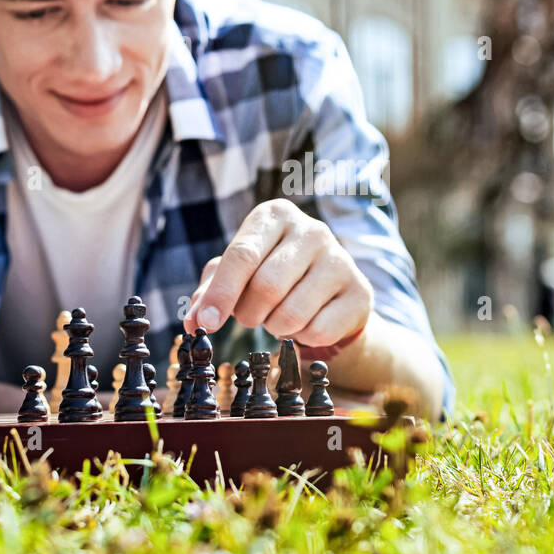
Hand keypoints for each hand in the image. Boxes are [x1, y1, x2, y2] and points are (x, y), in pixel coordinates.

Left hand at [185, 199, 373, 347]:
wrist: (331, 288)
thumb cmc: (274, 273)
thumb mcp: (239, 273)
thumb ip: (211, 292)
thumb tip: (193, 322)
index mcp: (276, 215)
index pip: (242, 255)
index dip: (221, 294)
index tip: (206, 324)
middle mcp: (312, 230)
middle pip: (266, 287)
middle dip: (249, 314)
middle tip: (251, 316)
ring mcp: (340, 259)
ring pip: (291, 314)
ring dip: (275, 327)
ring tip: (280, 315)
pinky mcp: (360, 291)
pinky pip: (318, 331)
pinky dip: (303, 338)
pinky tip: (306, 321)